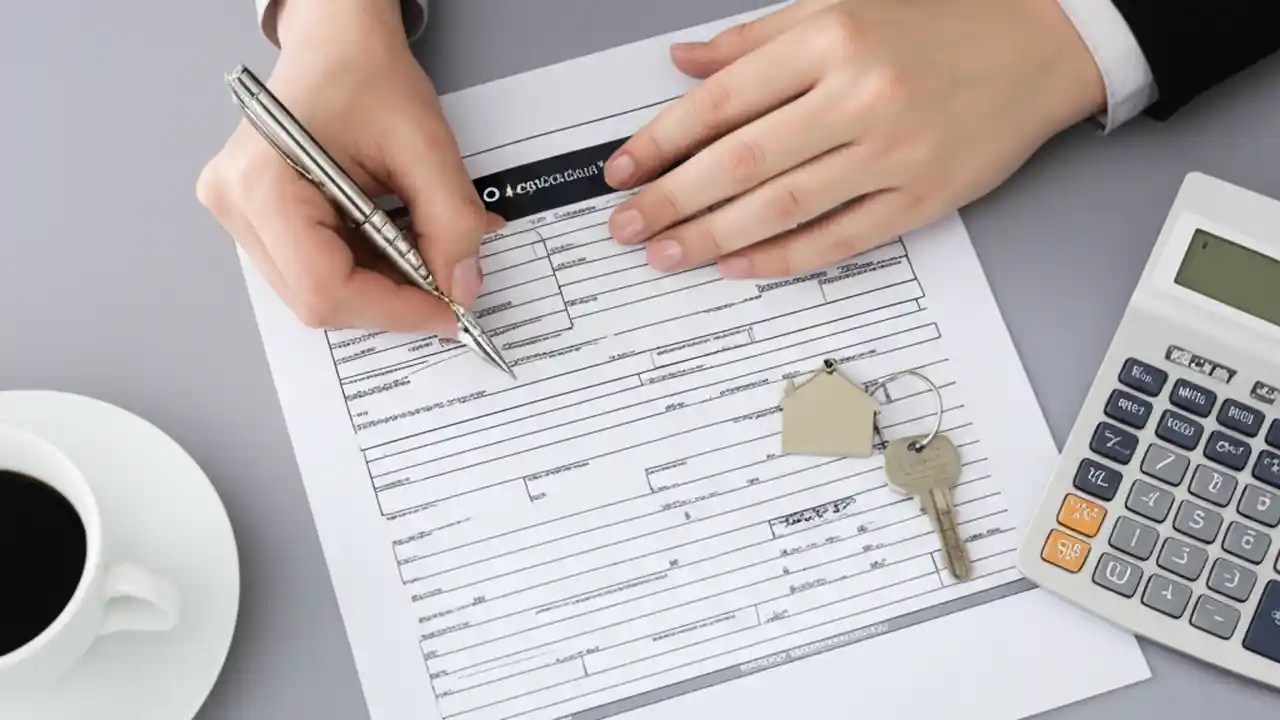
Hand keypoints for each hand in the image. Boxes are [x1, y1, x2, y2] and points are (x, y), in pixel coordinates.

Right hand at [197, 0, 491, 334]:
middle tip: (447, 286)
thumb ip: (451, 221)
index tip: (448, 309)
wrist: (338, 42)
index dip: (394, 309)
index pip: (325, 287)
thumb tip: (462, 287)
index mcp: (262, 183)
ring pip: (317, 291)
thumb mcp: (426, 145)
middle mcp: (236, 205)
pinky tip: (396, 243)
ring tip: (425, 256)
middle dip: (390, 300)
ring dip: (380, 286)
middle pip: (318, 298)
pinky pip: (314, 269)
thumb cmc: (367, 74)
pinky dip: (365, 269)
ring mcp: (239, 215)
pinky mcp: (255, 219)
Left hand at [603, 0, 1105, 277]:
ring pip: (784, 206)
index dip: (661, 141)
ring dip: (715, 237)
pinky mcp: (925, 197)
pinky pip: (842, 238)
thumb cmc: (939, 21)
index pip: (721, 101)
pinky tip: (741, 268)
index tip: (621, 171)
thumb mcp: (841, 6)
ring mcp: (895, 152)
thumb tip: (683, 65)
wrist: (1043, 40)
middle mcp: (859, 95)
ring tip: (668, 255)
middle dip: (672, 199)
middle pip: (741, 161)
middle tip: (627, 228)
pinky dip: (786, 257)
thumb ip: (756, 41)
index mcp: (831, 39)